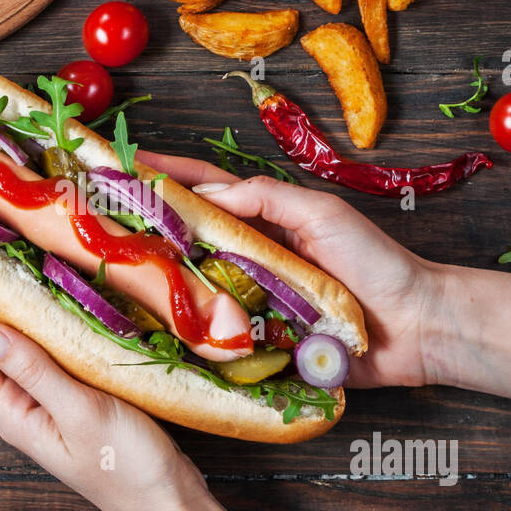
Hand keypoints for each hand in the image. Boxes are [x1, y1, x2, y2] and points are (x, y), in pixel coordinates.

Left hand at [0, 246, 206, 510]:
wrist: (171, 508)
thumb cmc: (129, 469)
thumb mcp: (82, 414)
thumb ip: (34, 370)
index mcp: (10, 410)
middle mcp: (17, 402)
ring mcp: (44, 398)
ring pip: (7, 336)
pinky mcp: (72, 393)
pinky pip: (40, 343)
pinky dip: (33, 309)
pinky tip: (44, 286)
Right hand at [137, 149, 442, 388]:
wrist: (417, 328)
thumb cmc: (377, 264)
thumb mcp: (322, 214)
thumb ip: (266, 199)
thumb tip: (207, 193)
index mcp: (264, 221)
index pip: (203, 192)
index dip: (160, 176)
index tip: (116, 164)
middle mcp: (251, 260)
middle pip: (185, 241)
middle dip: (142, 230)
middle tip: (92, 222)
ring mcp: (252, 304)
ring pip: (193, 293)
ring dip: (155, 286)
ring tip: (107, 275)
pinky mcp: (260, 346)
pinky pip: (215, 342)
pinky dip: (186, 338)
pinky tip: (149, 335)